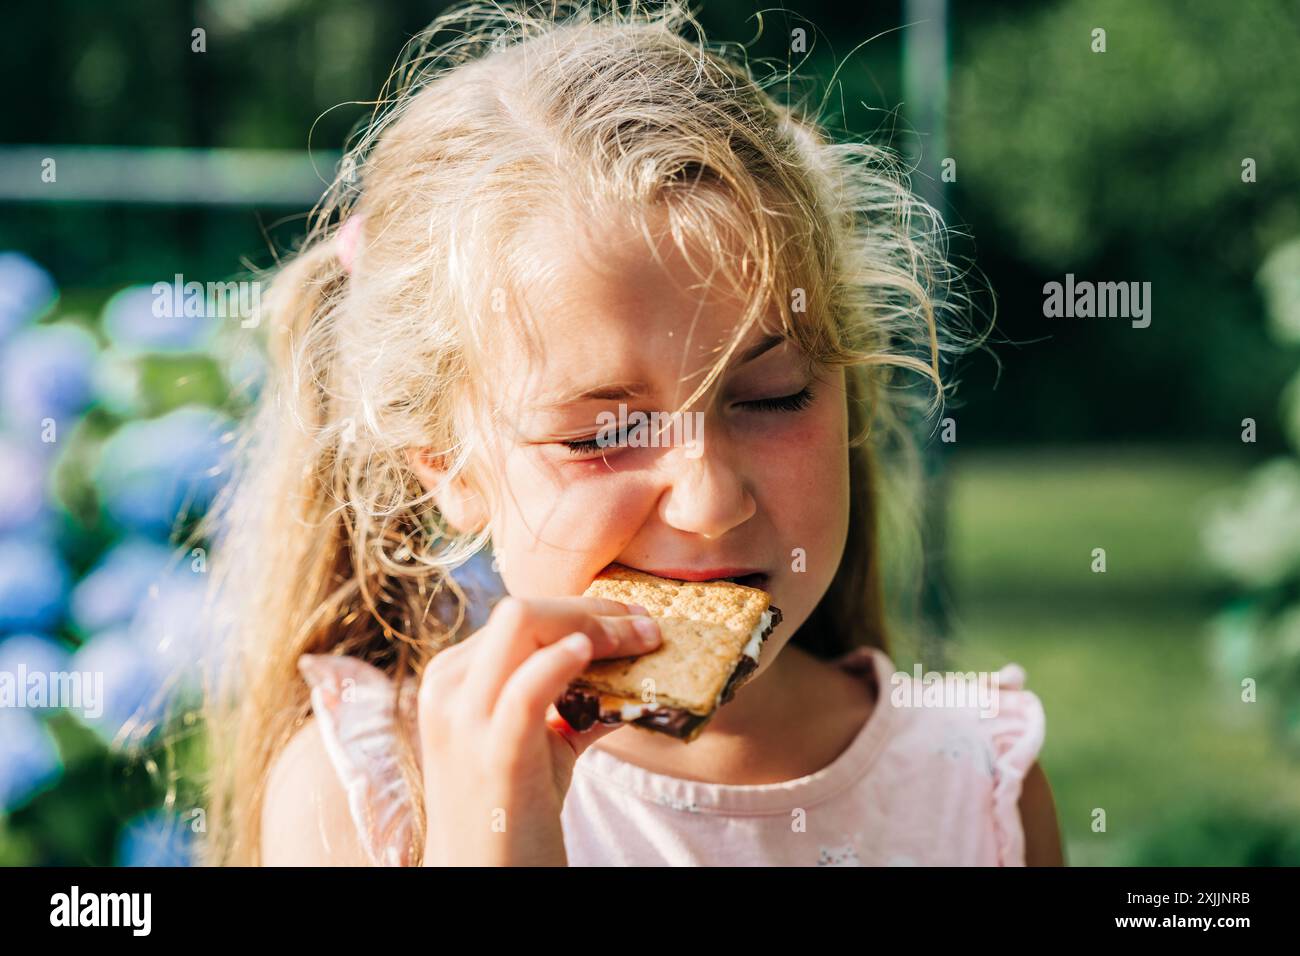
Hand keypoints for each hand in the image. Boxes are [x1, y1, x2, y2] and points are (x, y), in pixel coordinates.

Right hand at [417, 594, 660, 865]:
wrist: (482, 879)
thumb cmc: (512, 809)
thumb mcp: (537, 740)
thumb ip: (570, 699)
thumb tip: (630, 666)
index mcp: (454, 677)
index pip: (522, 616)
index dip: (583, 610)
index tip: (634, 620)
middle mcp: (449, 688)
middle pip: (523, 609)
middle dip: (593, 610)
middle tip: (646, 627)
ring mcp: (465, 720)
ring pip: (523, 626)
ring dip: (594, 627)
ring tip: (640, 641)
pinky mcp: (494, 755)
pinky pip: (525, 690)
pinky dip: (561, 662)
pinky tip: (590, 653)